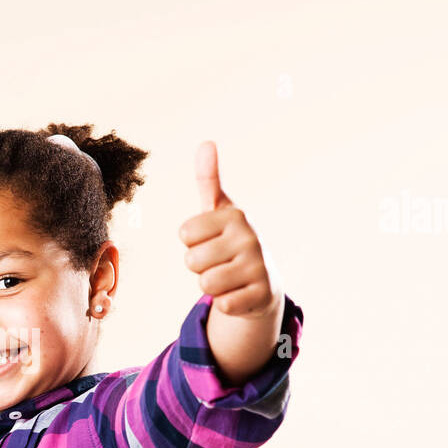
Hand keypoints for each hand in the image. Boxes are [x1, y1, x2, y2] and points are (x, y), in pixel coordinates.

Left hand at [178, 140, 280, 318]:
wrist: (263, 280)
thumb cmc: (230, 240)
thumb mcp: (219, 210)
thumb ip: (208, 180)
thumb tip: (206, 142)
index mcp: (235, 215)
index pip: (185, 234)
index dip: (191, 242)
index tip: (209, 239)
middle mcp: (250, 238)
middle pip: (192, 261)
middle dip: (199, 266)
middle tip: (218, 260)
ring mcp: (258, 267)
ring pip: (206, 284)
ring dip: (210, 285)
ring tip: (227, 276)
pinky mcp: (262, 295)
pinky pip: (223, 304)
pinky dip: (226, 302)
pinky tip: (239, 292)